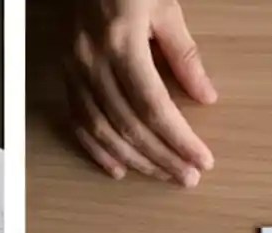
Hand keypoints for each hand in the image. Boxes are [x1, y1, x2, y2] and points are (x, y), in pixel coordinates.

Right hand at [64, 0, 217, 185]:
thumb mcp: (165, 8)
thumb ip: (184, 54)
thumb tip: (206, 96)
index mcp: (122, 42)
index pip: (154, 106)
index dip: (179, 138)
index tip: (201, 159)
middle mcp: (93, 61)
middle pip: (130, 125)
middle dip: (162, 156)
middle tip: (187, 177)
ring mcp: (75, 70)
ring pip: (103, 130)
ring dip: (135, 159)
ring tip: (161, 175)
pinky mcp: (65, 74)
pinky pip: (78, 121)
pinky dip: (97, 150)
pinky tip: (118, 167)